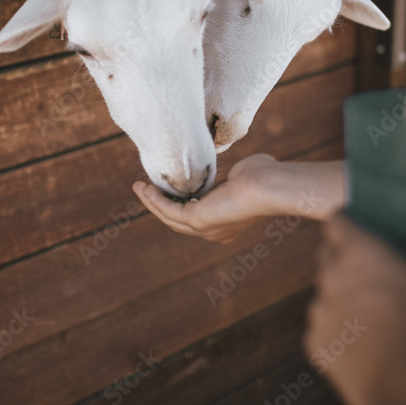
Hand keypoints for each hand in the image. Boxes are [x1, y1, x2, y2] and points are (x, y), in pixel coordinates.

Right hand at [132, 154, 345, 242]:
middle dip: (159, 204)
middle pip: (178, 220)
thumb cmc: (262, 177)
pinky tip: (145, 188)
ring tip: (138, 187)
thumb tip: (230, 172)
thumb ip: (232, 177)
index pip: (196, 216)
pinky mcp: (197, 220)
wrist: (267, 185)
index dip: (178, 203)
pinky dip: (155, 200)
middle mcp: (214, 232)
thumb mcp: (243, 176)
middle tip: (145, 189)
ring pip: (169, 217)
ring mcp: (205, 229)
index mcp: (226, 223)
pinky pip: (169, 210)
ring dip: (151, 202)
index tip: (167, 188)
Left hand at [305, 215, 405, 404]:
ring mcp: (321, 312)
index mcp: (360, 253)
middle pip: (326, 254)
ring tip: (369, 306)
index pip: (335, 220)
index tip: (358, 222)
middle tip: (370, 265)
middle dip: (341, 254)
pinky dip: (337, 328)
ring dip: (340, 294)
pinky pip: (322, 327)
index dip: (346, 218)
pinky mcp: (316, 344)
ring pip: (323, 292)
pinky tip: (361, 337)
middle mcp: (332, 277)